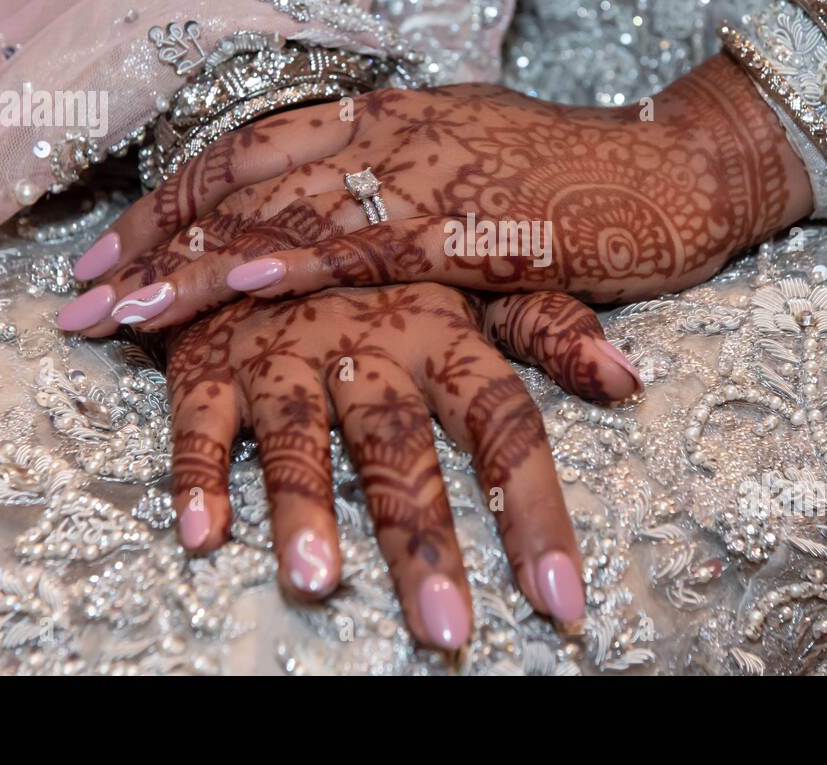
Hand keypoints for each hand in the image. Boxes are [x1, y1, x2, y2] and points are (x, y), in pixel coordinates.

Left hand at [62, 53, 812, 333]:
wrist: (683, 173)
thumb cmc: (582, 185)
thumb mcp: (475, 171)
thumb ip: (402, 189)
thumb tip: (334, 213)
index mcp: (391, 117)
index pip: (253, 151)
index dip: (173, 201)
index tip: (110, 253)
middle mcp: (397, 132)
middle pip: (247, 176)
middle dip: (154, 237)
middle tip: (81, 294)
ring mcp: (435, 173)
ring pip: (290, 210)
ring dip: (196, 262)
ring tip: (121, 311)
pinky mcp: (479, 224)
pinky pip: (370, 242)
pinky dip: (294, 262)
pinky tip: (232, 285)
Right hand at [164, 282, 640, 649]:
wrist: (275, 194)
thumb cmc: (391, 261)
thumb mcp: (476, 281)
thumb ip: (550, 330)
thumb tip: (631, 381)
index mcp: (442, 330)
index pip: (503, 424)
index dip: (534, 509)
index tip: (561, 601)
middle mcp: (367, 343)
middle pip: (400, 447)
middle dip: (424, 540)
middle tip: (447, 632)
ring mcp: (284, 349)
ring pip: (297, 432)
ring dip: (302, 506)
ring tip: (316, 584)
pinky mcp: (210, 355)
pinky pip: (196, 416)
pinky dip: (195, 473)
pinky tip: (200, 536)